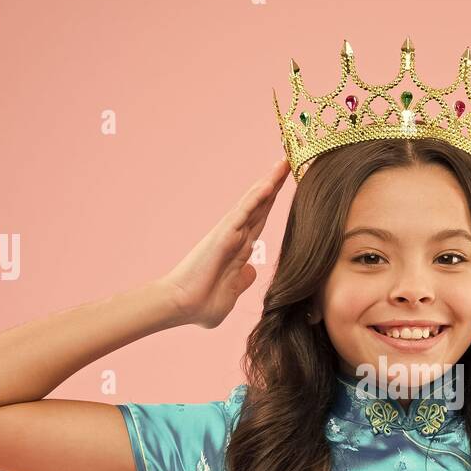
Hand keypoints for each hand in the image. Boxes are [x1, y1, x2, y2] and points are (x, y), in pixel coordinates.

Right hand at [159, 158, 290, 327]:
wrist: (182, 307)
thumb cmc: (200, 304)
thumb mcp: (230, 293)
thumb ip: (241, 281)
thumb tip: (250, 271)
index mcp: (240, 250)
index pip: (260, 220)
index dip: (272, 203)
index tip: (285, 187)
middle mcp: (236, 237)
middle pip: (259, 205)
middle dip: (274, 184)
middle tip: (288, 162)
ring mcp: (230, 234)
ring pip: (253, 202)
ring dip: (268, 182)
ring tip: (283, 162)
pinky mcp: (223, 235)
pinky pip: (243, 212)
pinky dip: (255, 198)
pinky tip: (269, 184)